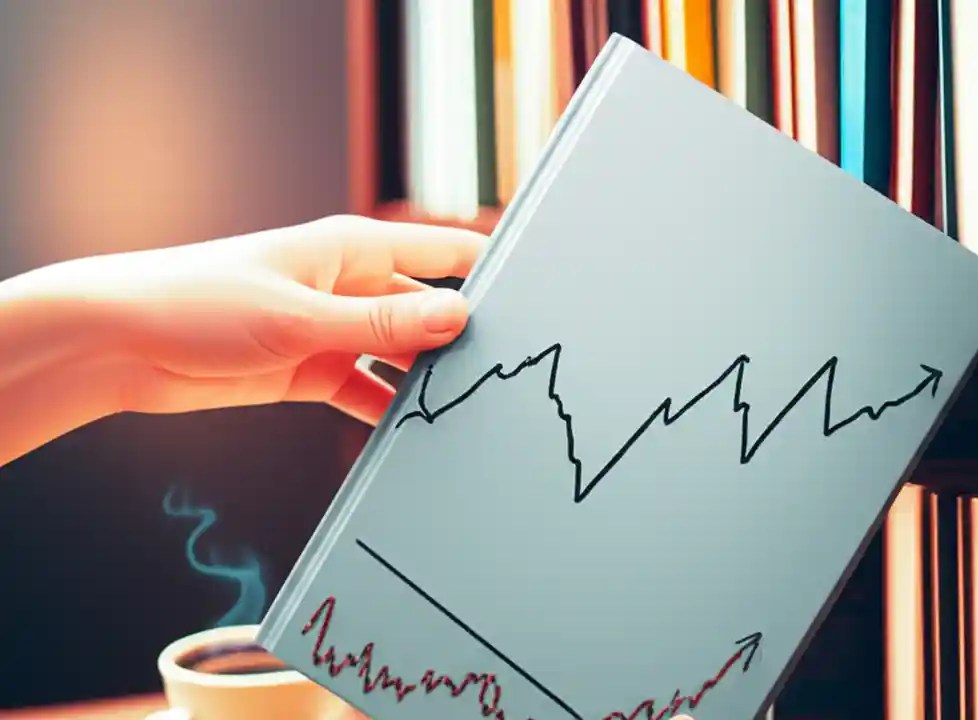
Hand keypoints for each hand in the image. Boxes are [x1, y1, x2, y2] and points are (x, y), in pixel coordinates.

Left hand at [0, 215, 483, 464]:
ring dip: (426, 378)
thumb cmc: (202, 303)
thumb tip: (460, 316)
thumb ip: (384, 321)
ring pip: (402, 353)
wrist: (124, 344)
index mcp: (354, 249)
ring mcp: (333, 327)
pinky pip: (367, 387)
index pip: (445, 251)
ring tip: (470, 409)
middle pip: (429, 308)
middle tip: (508, 373)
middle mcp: (351, 284)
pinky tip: (414, 431)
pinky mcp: (312, 368)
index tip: (540, 298)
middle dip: (465, 337)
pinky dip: (388, 406)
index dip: (492, 271)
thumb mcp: (302, 316)